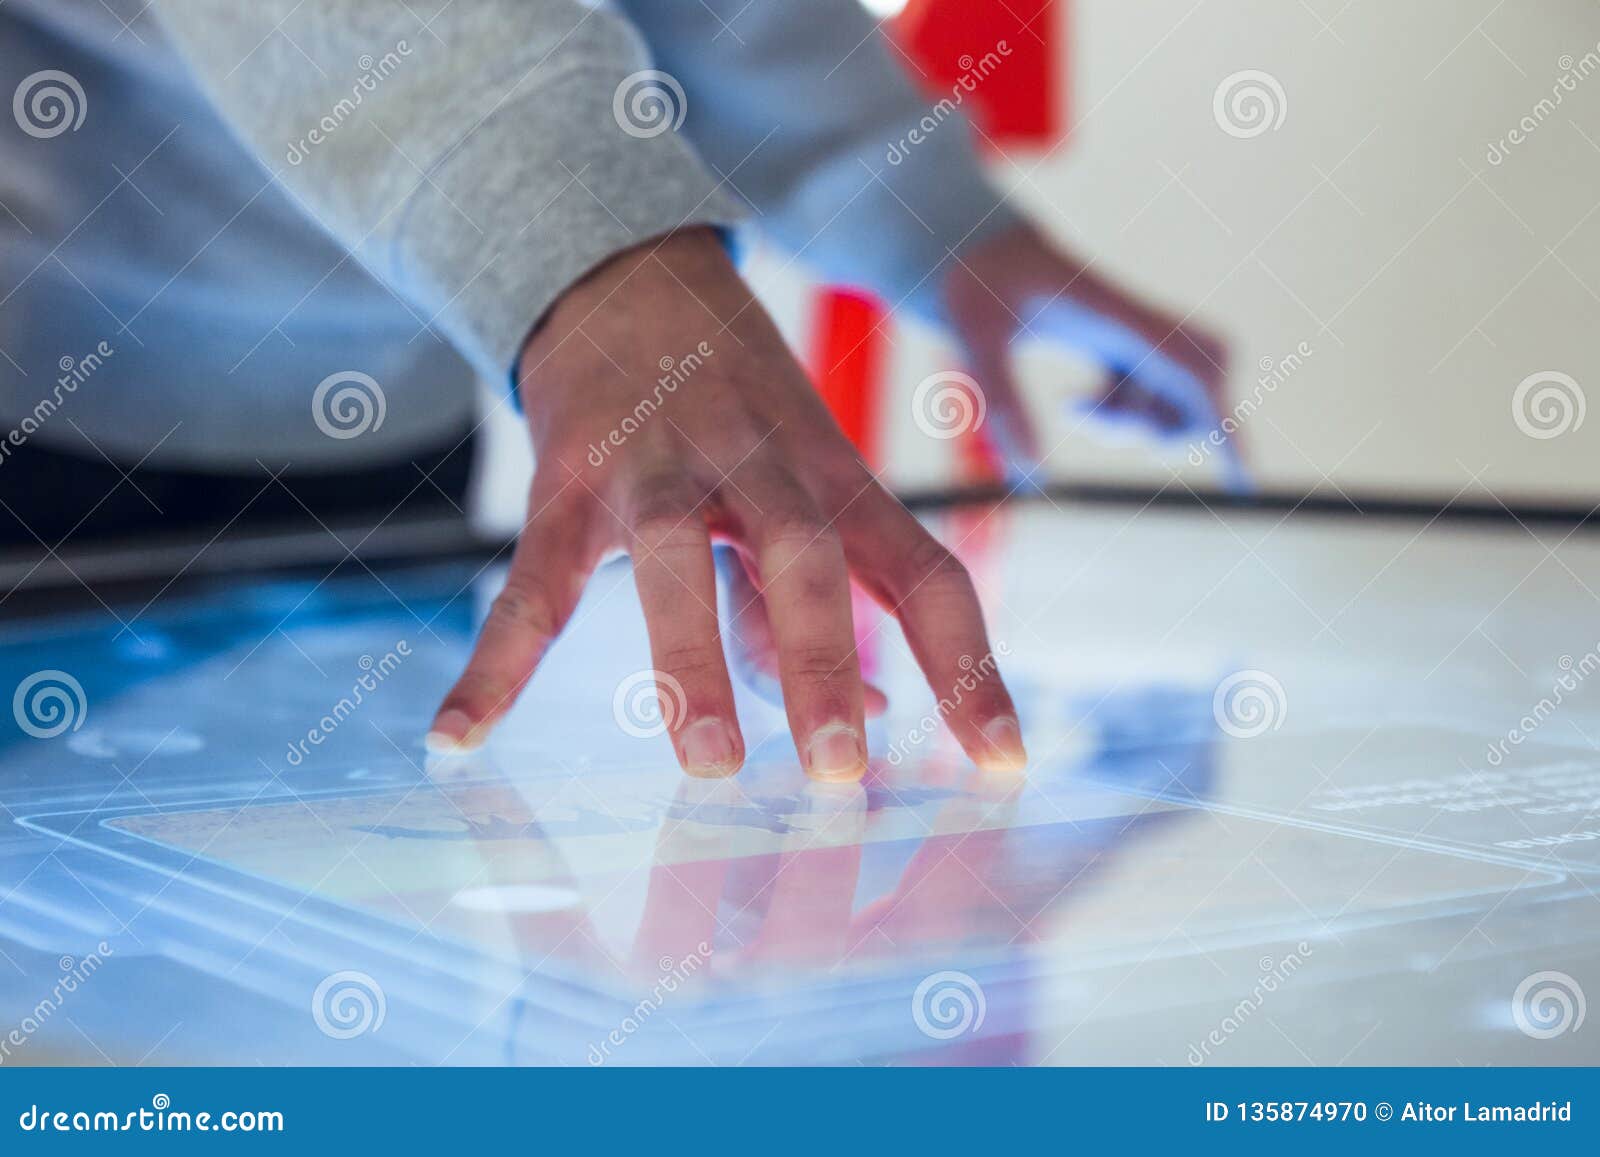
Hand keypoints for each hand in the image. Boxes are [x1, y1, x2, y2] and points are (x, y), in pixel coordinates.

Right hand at [427, 228, 1025, 780]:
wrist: (629, 269)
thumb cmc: (735, 405)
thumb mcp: (799, 479)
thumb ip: (822, 599)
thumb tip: (878, 709)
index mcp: (836, 474)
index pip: (926, 573)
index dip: (970, 668)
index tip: (1007, 765)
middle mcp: (760, 464)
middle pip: (805, 556)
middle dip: (823, 661)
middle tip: (838, 770)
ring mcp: (658, 466)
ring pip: (676, 558)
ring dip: (692, 659)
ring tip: (707, 761)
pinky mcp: (568, 479)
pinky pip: (535, 578)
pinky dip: (497, 660)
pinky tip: (460, 736)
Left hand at [944, 223, 1231, 473]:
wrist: (972, 243)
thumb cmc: (973, 280)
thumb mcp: (975, 338)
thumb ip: (1001, 401)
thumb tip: (1032, 478)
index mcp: (1116, 313)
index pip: (1192, 368)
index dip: (1222, 421)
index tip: (1242, 478)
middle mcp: (1138, 323)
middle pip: (1203, 385)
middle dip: (1167, 425)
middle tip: (1095, 418)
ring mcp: (1135, 334)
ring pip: (1172, 399)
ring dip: (1132, 424)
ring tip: (1073, 407)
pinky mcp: (1122, 346)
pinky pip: (1147, 396)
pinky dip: (1120, 415)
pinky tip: (1076, 402)